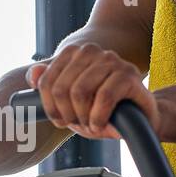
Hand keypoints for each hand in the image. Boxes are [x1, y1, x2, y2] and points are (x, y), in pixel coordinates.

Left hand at [26, 43, 158, 138]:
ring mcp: (112, 60)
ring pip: (80, 91)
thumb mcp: (73, 100)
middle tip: (78, 124)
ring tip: (91, 125)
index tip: (59, 120)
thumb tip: (33, 73)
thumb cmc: (104, 108)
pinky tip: (100, 125)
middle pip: (62, 88)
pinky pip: (104, 97)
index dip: (49, 107)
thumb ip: (51, 86)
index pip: (46, 81)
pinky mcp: (129, 74)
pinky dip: (98, 117)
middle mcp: (92, 51)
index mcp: (74, 53)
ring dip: (83, 117)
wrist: (141, 115)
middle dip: (67, 114)